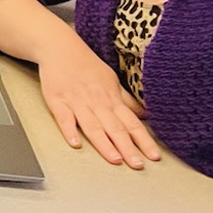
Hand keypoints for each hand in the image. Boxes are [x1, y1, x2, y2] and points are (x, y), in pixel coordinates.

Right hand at [36, 37, 161, 169]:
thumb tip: (145, 115)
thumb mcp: (111, 80)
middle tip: (138, 165)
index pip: (132, 123)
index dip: (143, 140)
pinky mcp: (58, 101)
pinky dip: (70, 130)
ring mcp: (77, 102)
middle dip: (128, 148)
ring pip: (93, 126)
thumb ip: (126, 100)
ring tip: (115, 160)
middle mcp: (97, 103)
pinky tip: (76, 143)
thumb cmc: (86, 65)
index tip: (154, 156)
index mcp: (111, 99)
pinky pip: (64, 118)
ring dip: (104, 144)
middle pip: (115, 128)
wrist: (60, 47)